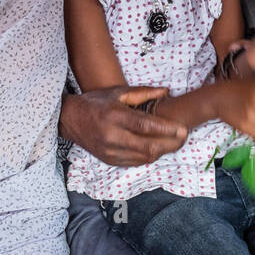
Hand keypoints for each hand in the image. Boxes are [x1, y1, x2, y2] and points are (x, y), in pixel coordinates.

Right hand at [59, 87, 188, 166]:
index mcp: (114, 116)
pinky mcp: (109, 160)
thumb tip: (166, 92)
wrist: (71, 120)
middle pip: (148, 145)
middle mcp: (112, 136)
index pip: (145, 126)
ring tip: (174, 142)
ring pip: (144, 157)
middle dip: (170, 144)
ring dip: (162, 151)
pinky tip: (157, 148)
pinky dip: (149, 156)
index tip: (182, 129)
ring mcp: (110, 151)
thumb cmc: (96, 103)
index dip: (166, 129)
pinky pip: (135, 162)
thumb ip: (143, 93)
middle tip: (184, 138)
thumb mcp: (118, 93)